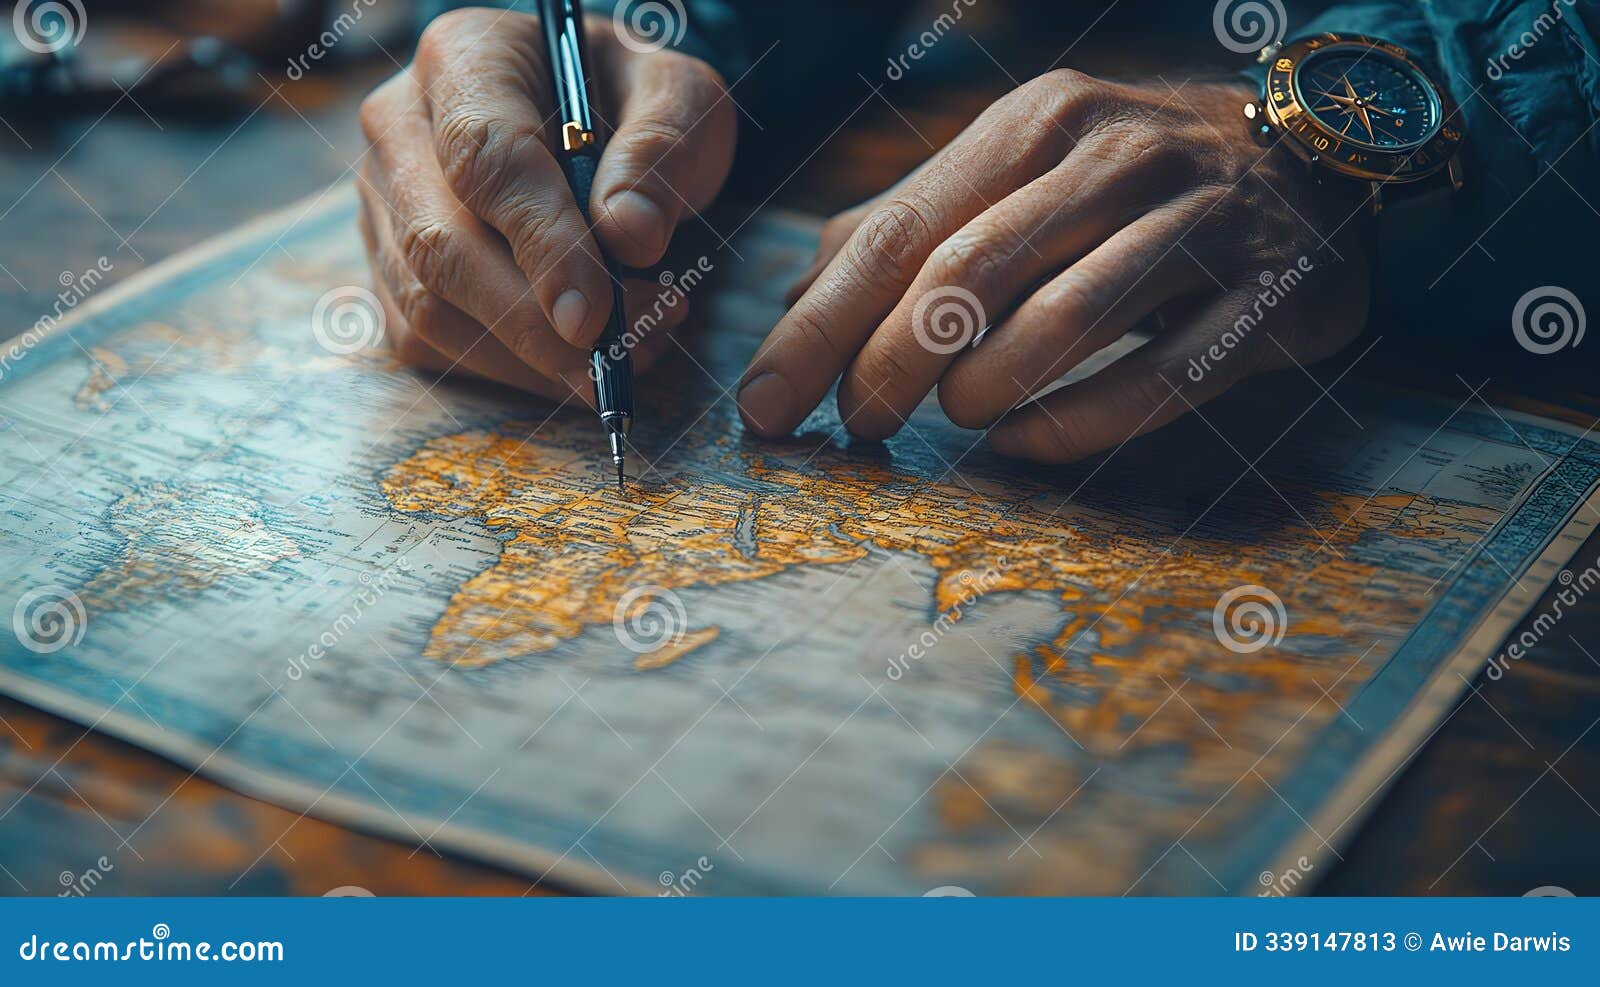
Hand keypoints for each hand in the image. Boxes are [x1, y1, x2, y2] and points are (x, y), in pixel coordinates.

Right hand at [357, 8, 735, 399]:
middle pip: (442, 246)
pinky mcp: (391, 268)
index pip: (484, 159)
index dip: (541, 244)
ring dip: (532, 355)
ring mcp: (385, 202)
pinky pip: (434, 344)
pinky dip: (514, 370)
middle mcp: (401, 127)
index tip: (595, 314)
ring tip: (628, 348)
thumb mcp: (678, 97)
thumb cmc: (633, 100)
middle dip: (538, 322)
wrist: (599, 118)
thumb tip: (629, 236)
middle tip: (627, 347)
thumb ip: (661, 151)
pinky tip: (581, 358)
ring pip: (430, 308)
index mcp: (465, 58)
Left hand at [738, 72, 1370, 461]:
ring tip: (953, 420)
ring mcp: (1196, 220)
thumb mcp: (1017, 170)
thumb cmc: (1128, 183)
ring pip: (1063, 317)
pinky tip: (1026, 443)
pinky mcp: (1265, 295)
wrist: (1314, 163)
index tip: (764, 408)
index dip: (818, 329)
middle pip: (967, 275)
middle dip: (890, 366)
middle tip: (860, 426)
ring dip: (983, 388)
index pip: (897, 234)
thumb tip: (803, 300)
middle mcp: (1111, 155)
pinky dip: (1079, 422)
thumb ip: (912, 226)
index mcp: (1032, 124)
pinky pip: (1161, 374)